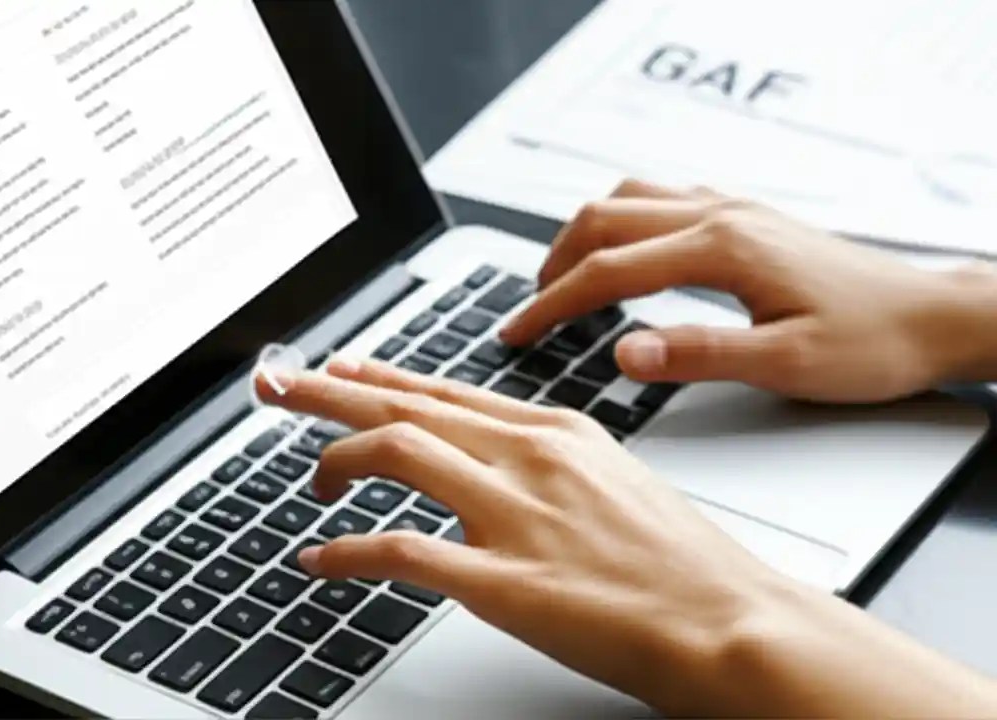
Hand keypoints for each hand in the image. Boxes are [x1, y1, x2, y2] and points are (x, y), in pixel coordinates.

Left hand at [257, 359, 792, 713]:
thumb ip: (551, 465)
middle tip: (277, 384)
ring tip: (307, 477)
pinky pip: (401, 551)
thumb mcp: (616, 482)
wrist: (734, 621)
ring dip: (335, 459)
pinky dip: (348, 553)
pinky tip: (322, 560)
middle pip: (405, 406)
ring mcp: (514, 514)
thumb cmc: (685, 563)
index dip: (380, 377)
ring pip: (395, 453)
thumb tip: (496, 465)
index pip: (445, 390)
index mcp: (556, 431)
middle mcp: (528, 458)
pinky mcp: (504, 580)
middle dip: (329, 393)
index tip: (338, 369)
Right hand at [500, 180, 996, 402]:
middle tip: (527, 310)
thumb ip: (699, 354)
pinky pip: (661, 199)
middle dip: (553, 264)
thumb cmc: (873, 342)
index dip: (552, 304)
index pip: (608, 270)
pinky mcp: (745, 217)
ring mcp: (733, 210)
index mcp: (722, 249)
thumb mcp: (786, 365)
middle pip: (605, 219)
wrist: (934, 317)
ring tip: (559, 277)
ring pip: (629, 198)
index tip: (517, 332)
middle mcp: (721, 216)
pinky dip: (621, 219)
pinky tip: (623, 249)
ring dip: (583, 233)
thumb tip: (625, 353)